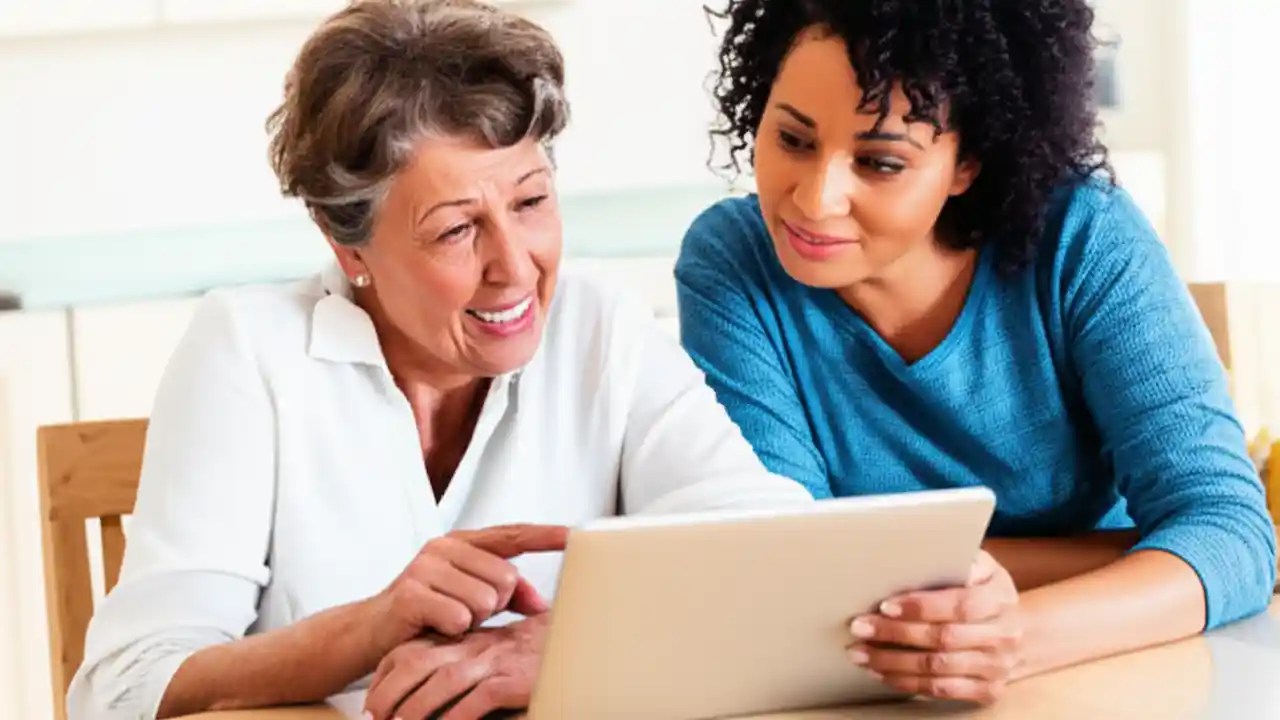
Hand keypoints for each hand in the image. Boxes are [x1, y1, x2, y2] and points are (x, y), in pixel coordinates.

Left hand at [364, 615, 548, 719]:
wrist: (580, 645)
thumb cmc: (535, 657)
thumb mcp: (492, 656)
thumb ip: (464, 665)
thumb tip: (431, 695)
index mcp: (465, 638)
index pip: (413, 647)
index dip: (386, 674)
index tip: (371, 701)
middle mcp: (474, 646)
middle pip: (418, 661)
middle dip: (388, 692)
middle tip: (373, 718)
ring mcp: (494, 661)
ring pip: (443, 680)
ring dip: (415, 707)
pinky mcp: (514, 679)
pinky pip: (479, 699)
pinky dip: (458, 718)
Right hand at [370, 524, 566, 653]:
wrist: (372, 632)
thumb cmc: (428, 613)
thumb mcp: (470, 600)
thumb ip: (508, 595)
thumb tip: (543, 603)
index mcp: (463, 544)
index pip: (513, 535)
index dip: (546, 535)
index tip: (575, 535)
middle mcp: (444, 547)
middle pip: (506, 578)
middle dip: (495, 605)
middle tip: (466, 612)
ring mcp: (425, 567)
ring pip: (485, 600)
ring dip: (472, 620)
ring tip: (448, 620)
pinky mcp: (411, 593)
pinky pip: (459, 618)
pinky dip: (454, 631)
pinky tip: (435, 628)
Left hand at [847, 550, 1022, 703]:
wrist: (1021, 632)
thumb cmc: (986, 592)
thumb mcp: (982, 567)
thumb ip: (957, 558)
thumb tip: (919, 551)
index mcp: (1000, 598)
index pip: (960, 605)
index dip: (921, 607)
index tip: (886, 606)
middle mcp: (1003, 635)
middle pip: (944, 638)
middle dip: (896, 634)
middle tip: (860, 628)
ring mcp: (997, 666)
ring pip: (938, 669)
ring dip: (893, 663)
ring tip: (861, 654)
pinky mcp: (988, 690)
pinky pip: (942, 690)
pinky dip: (908, 683)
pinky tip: (883, 674)